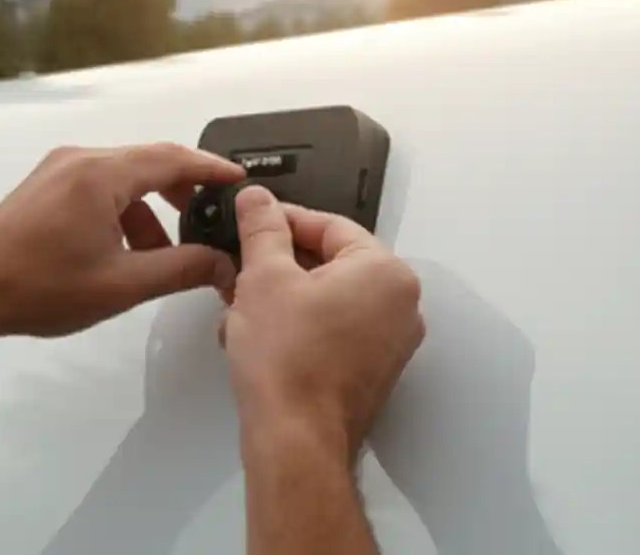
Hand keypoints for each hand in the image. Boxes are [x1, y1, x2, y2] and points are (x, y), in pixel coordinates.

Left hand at [0, 143, 244, 340]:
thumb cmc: (38, 289)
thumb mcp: (123, 285)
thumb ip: (181, 269)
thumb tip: (222, 263)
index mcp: (99, 175)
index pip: (172, 158)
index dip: (211, 168)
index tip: (239, 178)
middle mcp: (78, 160)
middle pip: (148, 162)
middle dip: (183, 192)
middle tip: (211, 219)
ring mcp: (58, 170)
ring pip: (123, 177)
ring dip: (150, 210)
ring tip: (162, 254)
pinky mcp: (45, 186)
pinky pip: (98, 187)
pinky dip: (122, 211)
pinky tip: (124, 251)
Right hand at [222, 186, 424, 460]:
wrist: (296, 441)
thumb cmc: (286, 358)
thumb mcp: (264, 278)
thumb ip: (263, 229)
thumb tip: (257, 199)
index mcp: (385, 272)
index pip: (330, 225)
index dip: (282, 219)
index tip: (249, 220)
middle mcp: (401, 305)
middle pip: (332, 262)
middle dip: (280, 261)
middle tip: (238, 263)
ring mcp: (391, 343)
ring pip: (329, 298)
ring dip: (284, 295)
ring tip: (239, 303)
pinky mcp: (373, 372)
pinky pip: (335, 330)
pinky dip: (300, 324)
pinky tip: (258, 333)